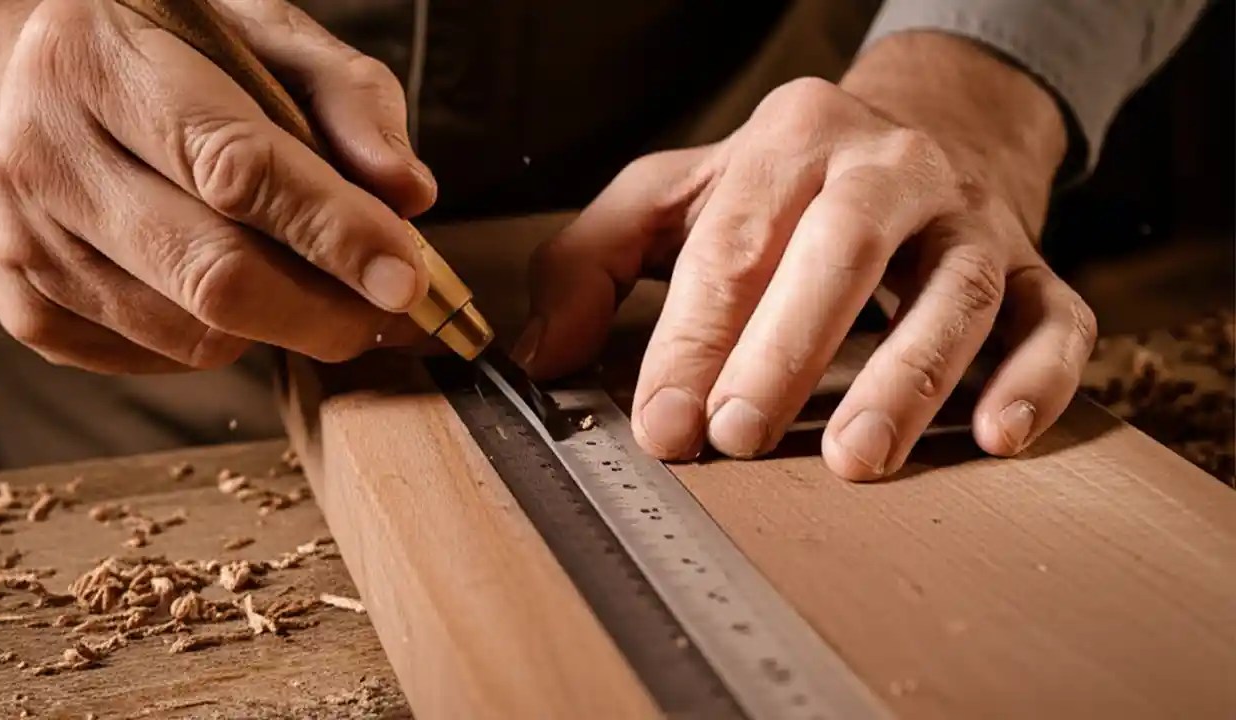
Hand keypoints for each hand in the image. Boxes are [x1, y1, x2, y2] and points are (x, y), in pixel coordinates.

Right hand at [0, 0, 434, 372]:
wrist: (12, 73)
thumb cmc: (156, 48)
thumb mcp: (258, 32)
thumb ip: (347, 98)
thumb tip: (408, 193)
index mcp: (101, 58)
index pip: (237, 167)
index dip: (334, 231)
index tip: (405, 277)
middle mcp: (44, 149)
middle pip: (215, 275)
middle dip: (326, 311)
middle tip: (384, 310)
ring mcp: (20, 236)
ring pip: (191, 333)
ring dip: (278, 327)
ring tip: (305, 281)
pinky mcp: (22, 304)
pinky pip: (153, 359)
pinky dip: (215, 340)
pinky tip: (223, 289)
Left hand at [516, 34, 1097, 479]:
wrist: (919, 137)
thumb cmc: (783, 189)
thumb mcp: (676, 198)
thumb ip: (593, 260)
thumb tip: (543, 354)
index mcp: (794, 139)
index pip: (736, 242)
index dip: (694, 337)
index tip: (664, 424)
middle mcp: (890, 167)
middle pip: (842, 248)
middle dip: (786, 349)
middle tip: (739, 435)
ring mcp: (972, 219)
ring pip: (953, 292)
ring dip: (908, 378)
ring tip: (857, 456)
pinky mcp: (1035, 268)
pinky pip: (1054, 319)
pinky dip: (1037, 377)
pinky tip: (994, 435)